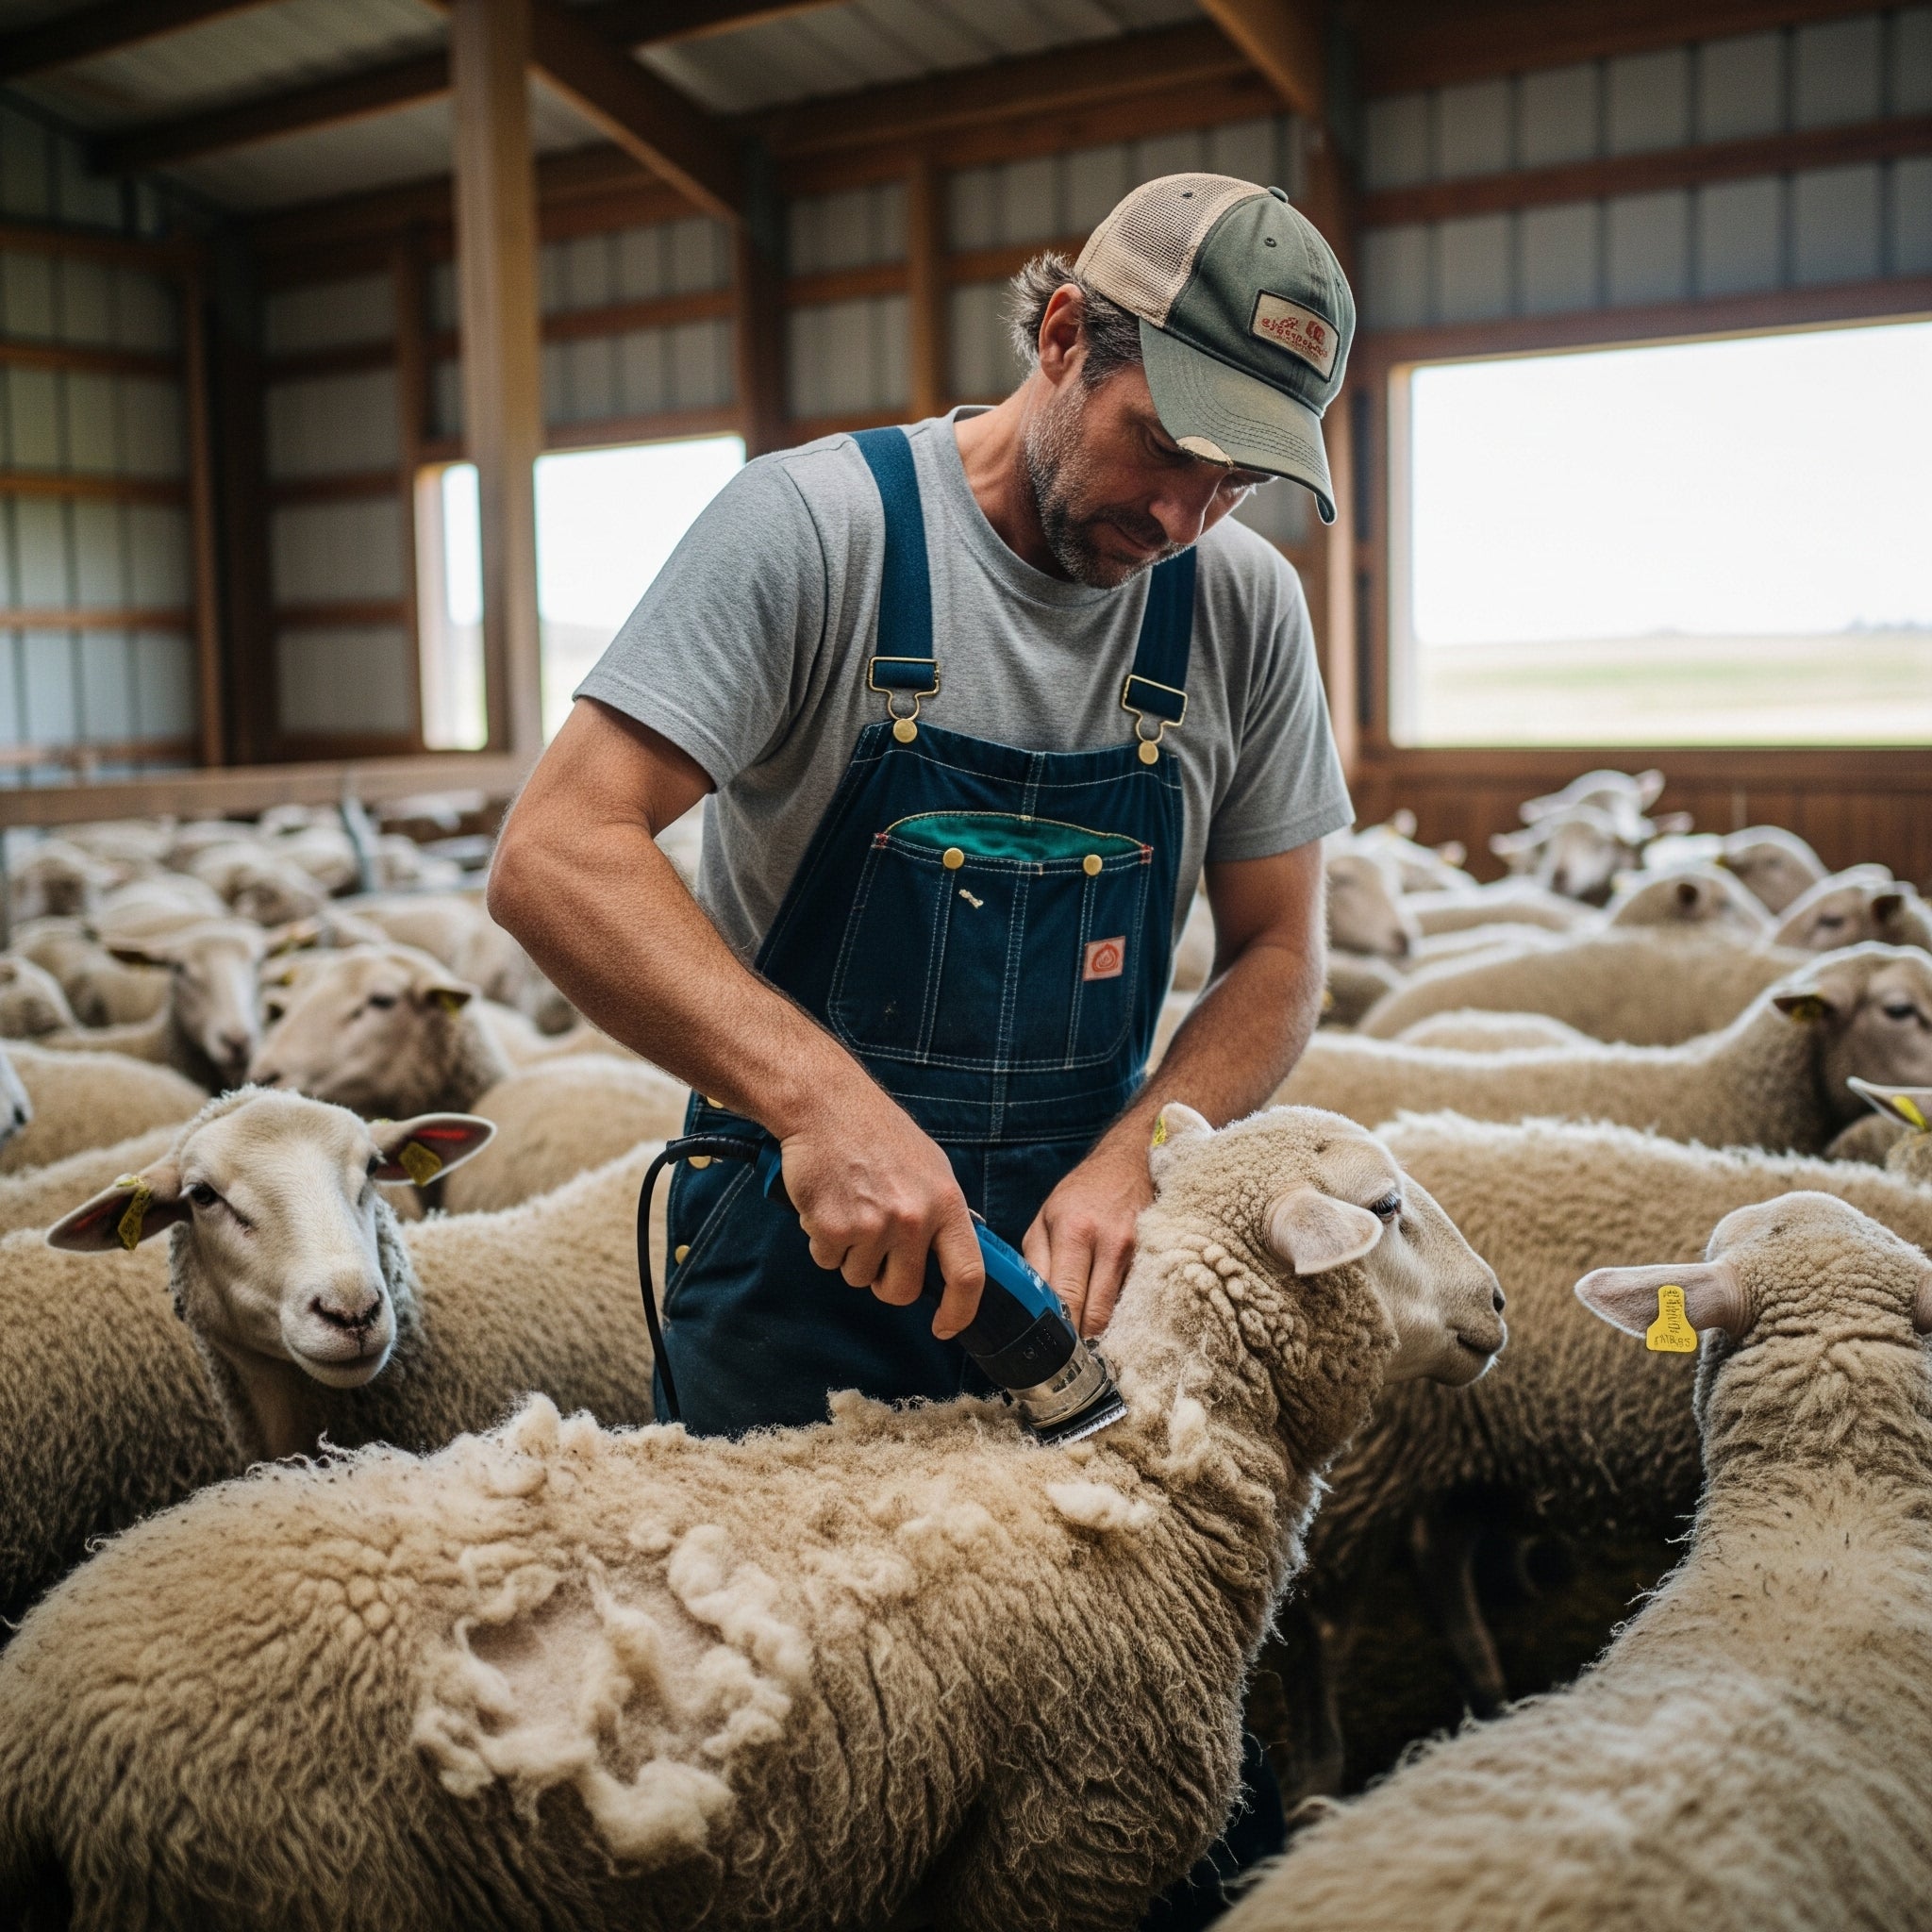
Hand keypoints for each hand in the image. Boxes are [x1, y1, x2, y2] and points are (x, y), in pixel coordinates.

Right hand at [773, 1079, 985, 1339]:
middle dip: (886, 1282)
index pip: (968, 1274)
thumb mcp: (931, 1168)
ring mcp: (872, 1225)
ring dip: (850, 1255)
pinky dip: (823, 1241)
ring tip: (850, 1207)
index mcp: (947, 1203)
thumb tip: (954, 1258)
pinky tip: (828, 1203)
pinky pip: (827, 1261)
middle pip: (902, 1291)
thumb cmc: (879, 1133)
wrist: (826, 1105)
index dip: (960, 1311)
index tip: (947, 1326)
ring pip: (859, 1277)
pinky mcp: (832, 1227)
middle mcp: (913, 1218)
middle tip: (876, 1249)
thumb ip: (944, 1214)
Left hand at [1021, 1128, 1153, 1336]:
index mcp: (1073, 1232)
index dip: (1057, 1330)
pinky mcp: (1157, 1257)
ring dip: (1103, 1329)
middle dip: (1080, 1338)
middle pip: (1095, 1314)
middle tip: (1067, 1353)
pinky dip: (1123, 1312)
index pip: (1064, 1297)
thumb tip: (1030, 1308)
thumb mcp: (1045, 1218)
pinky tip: (1113, 1313)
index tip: (1048, 1349)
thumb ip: (1036, 1261)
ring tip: (1088, 1336)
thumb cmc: (1081, 1193)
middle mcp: (1108, 1243)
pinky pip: (1137, 1299)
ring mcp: (1138, 1252)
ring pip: (1120, 1312)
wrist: (1131, 1161)